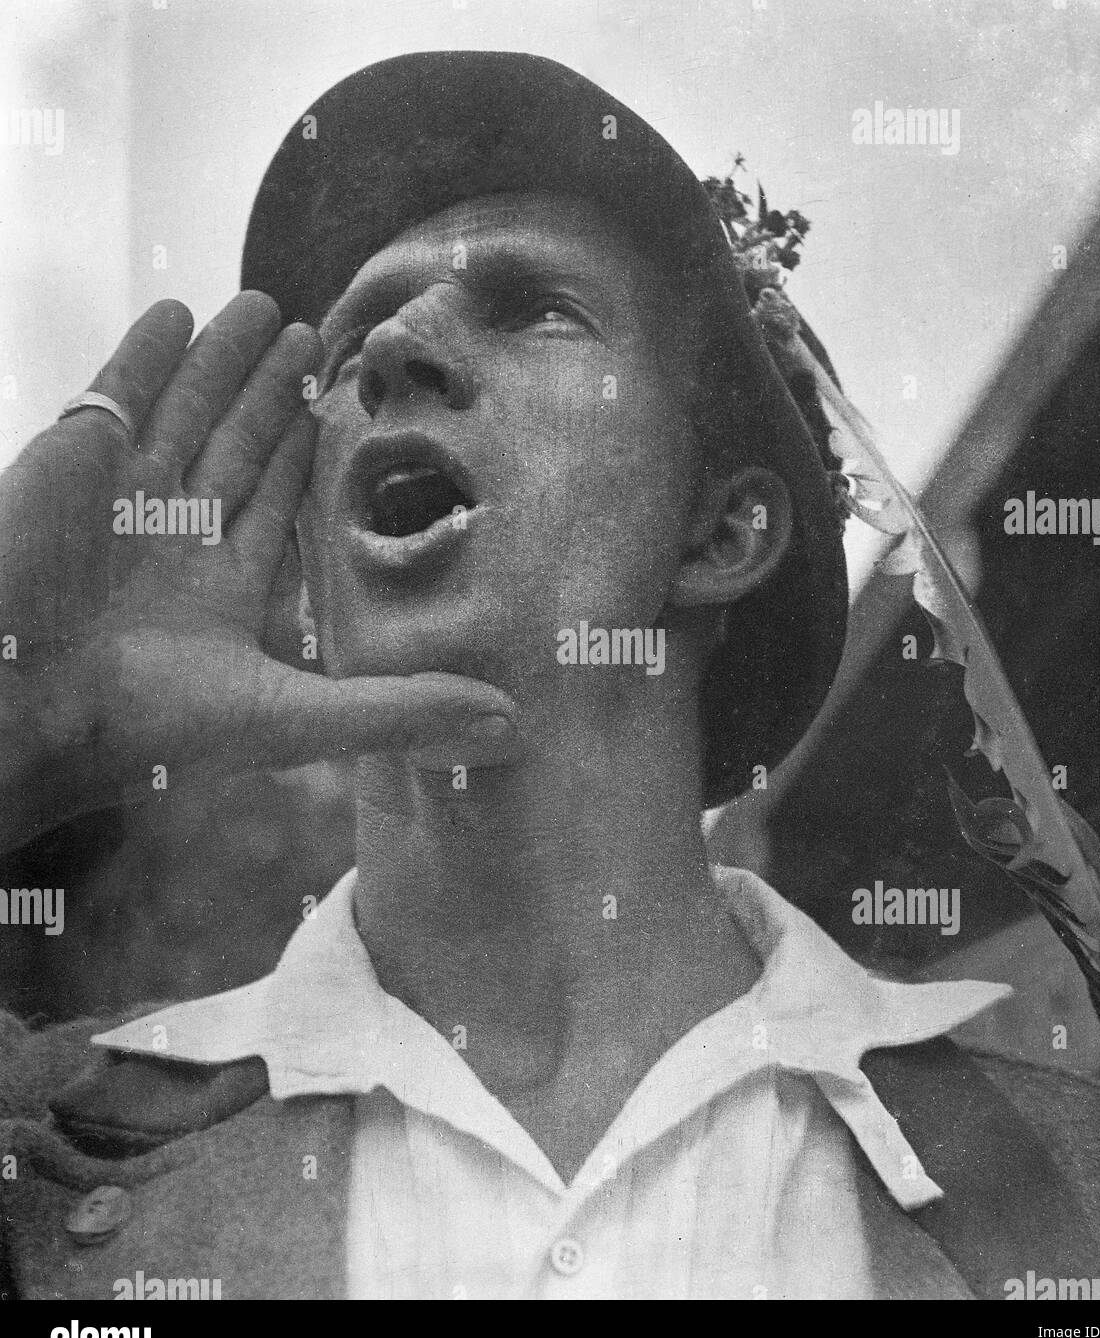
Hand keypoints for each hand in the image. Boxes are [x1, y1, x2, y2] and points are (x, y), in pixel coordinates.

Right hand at [0, 293, 519, 849]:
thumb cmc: (151, 727)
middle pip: (232, 446)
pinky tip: (178, 311)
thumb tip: (512, 725)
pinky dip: (144, 353)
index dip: (299, 458)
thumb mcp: (296, 717)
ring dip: (222, 362)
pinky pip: (112, 392)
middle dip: (270, 393)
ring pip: (181, 410)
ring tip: (265, 310)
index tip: (334, 411)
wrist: (29, 704)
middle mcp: (170, 539)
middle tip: (312, 335)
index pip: (269, 504)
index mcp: (217, 593)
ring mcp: (118, 497)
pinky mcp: (70, 459)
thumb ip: (401, 708)